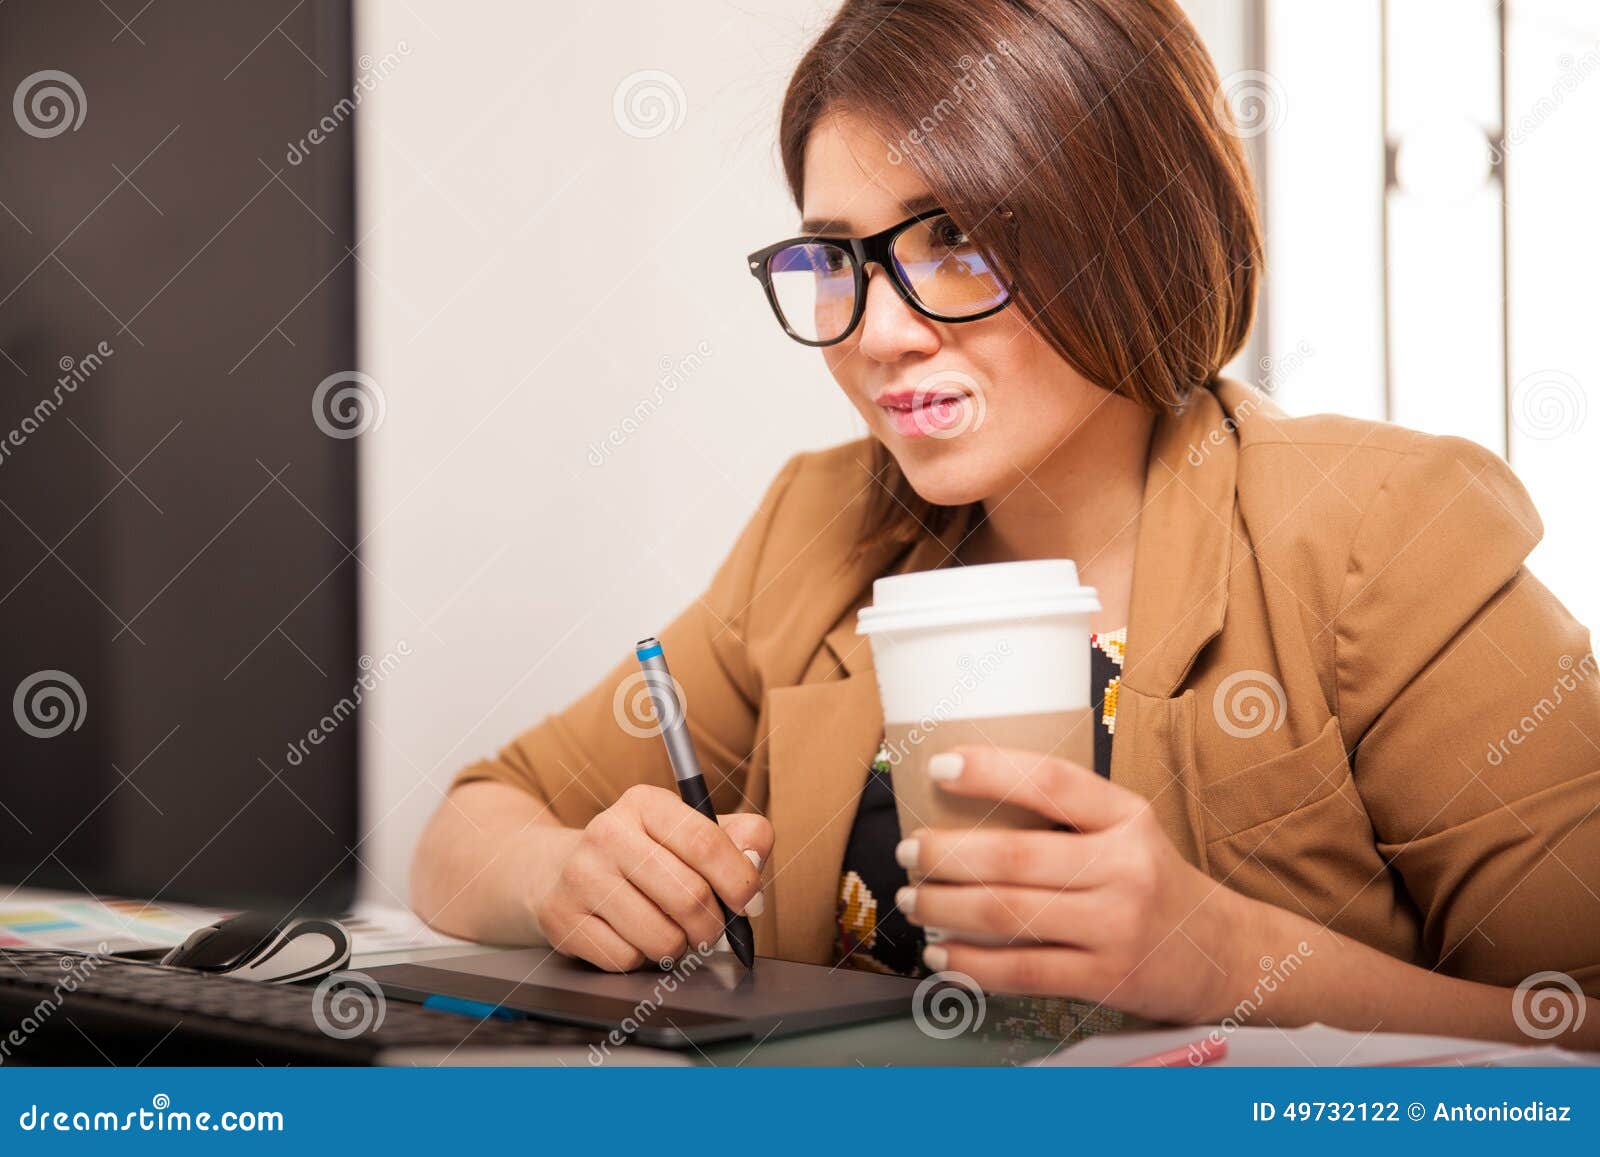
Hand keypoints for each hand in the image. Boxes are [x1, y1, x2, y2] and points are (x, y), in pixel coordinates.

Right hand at [533, 784, 771, 971]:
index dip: (739, 881)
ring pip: (661, 937)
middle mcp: (607, 832)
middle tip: (712, 930)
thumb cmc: (646, 855)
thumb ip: (739, 839)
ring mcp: (580, 876)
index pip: (705, 842)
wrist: (563, 870)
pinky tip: (633, 937)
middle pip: (689, 896)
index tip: (749, 903)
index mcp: (645, 802)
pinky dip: (642, 960)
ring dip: (679, 947)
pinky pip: (627, 960)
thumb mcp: (691, 831)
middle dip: (713, 926)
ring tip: (671, 931)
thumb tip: (754, 862)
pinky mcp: (562, 918)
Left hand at [896, 745, 1254, 1023]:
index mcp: (1126, 816)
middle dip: (944, 854)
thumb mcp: (1128, 830)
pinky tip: (941, 954)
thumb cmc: (1154, 881)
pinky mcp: (1106, 978)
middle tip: (907, 851)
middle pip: (1013, 856)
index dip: (990, 770)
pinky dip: (971, 964)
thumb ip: (1067, 817)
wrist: (1225, 953)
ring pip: (1007, 914)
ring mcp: (1116, 926)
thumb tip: (965, 804)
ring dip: (944, 907)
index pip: (1051, 781)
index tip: (939, 767)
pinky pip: (1021, 969)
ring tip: (912, 900)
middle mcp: (1124, 867)